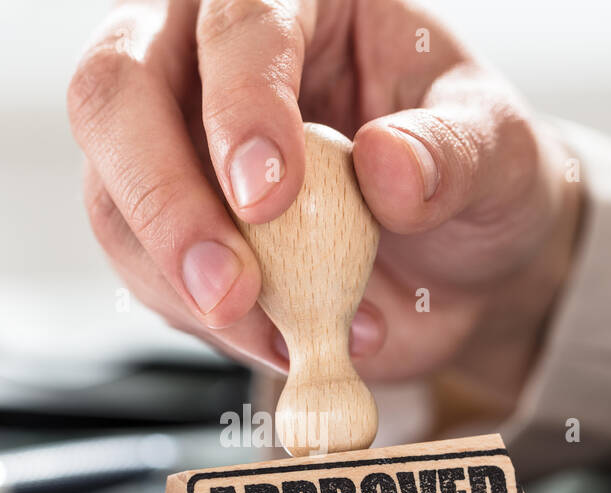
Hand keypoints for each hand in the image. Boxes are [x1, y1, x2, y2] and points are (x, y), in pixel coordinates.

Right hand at [68, 0, 582, 413]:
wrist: (459, 262)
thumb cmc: (473, 176)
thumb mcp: (500, 152)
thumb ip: (455, 152)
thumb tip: (389, 166)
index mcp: (301, 2)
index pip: (238, 24)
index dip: (242, 105)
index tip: (269, 197)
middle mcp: (210, 57)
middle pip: (118, 93)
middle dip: (164, 199)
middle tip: (230, 289)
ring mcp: (175, 144)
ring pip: (110, 197)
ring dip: (178, 282)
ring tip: (278, 334)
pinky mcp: (165, 229)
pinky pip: (144, 274)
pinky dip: (204, 323)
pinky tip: (281, 340)